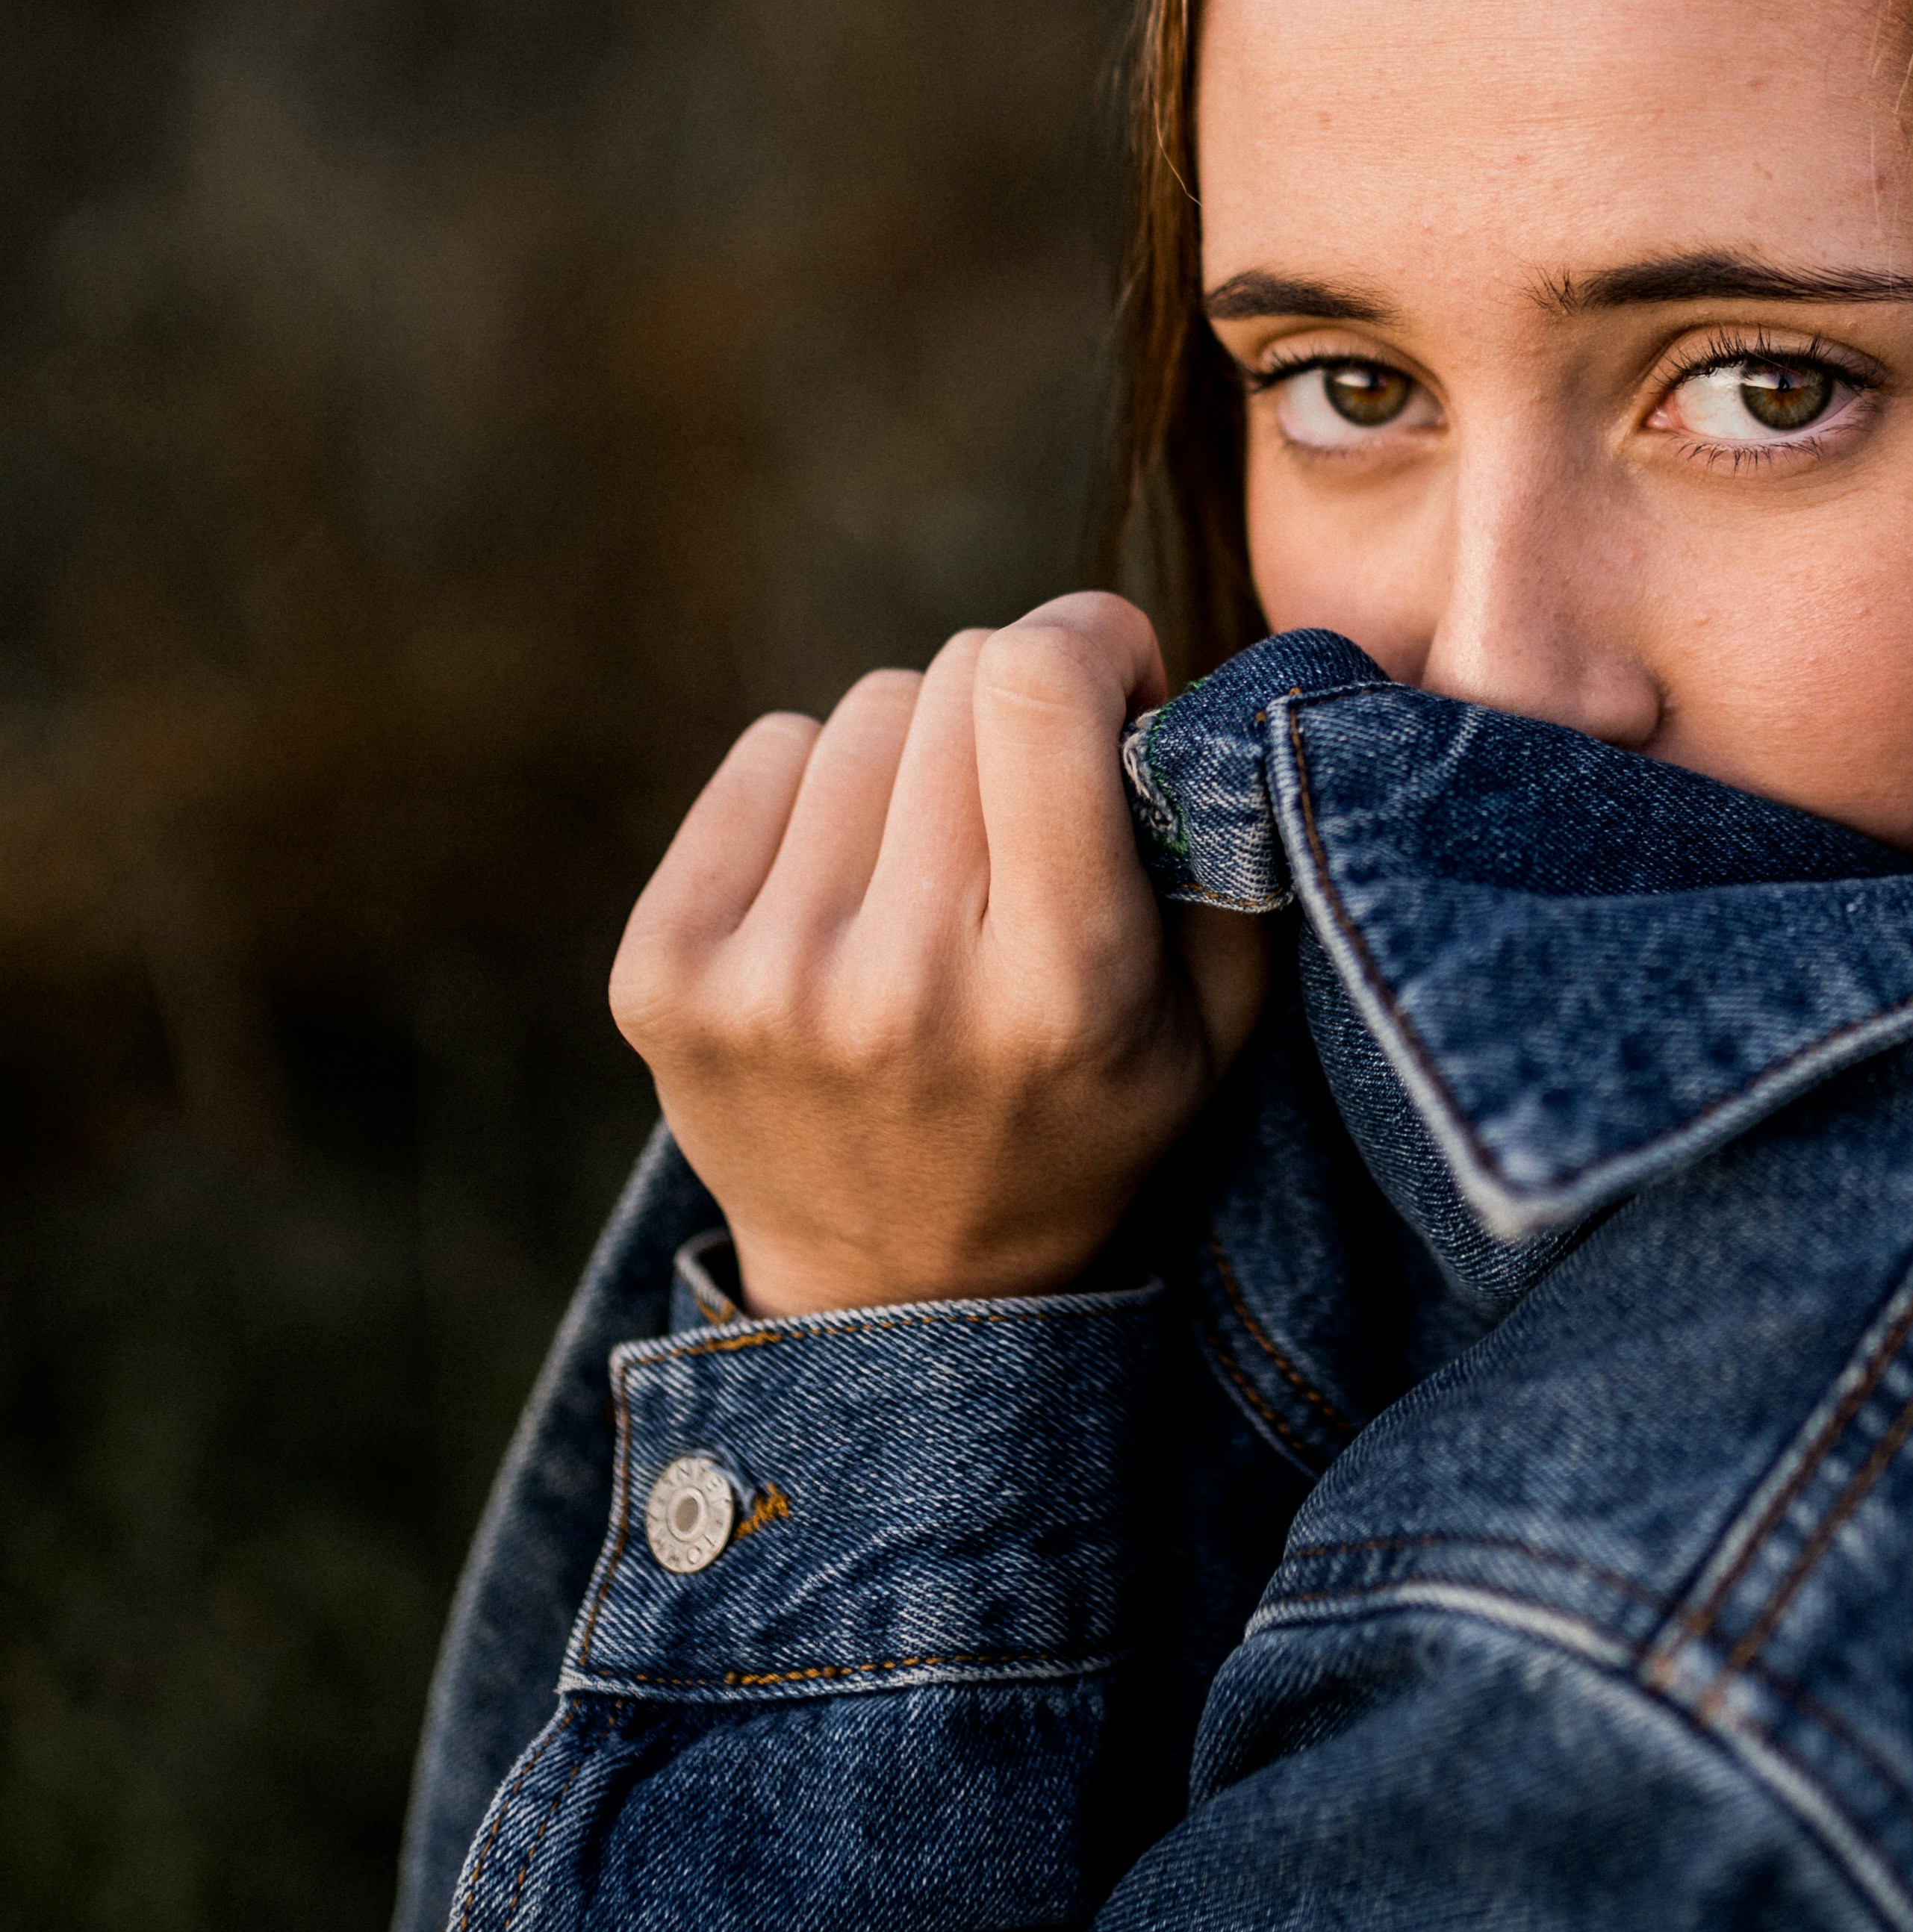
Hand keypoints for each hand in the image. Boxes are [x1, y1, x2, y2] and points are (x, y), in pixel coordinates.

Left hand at [610, 596, 1267, 1316]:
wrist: (900, 1294)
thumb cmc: (1082, 1123)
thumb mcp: (1213, 1026)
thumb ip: (1231, 851)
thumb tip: (1194, 684)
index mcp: (1058, 987)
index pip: (1034, 686)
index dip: (1087, 637)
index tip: (1113, 676)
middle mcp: (901, 982)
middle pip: (955, 677)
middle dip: (1014, 704)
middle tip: (1028, 794)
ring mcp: (765, 980)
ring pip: (862, 714)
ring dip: (916, 757)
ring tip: (936, 867)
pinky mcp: (661, 974)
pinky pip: (767, 754)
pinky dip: (817, 792)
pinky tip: (847, 890)